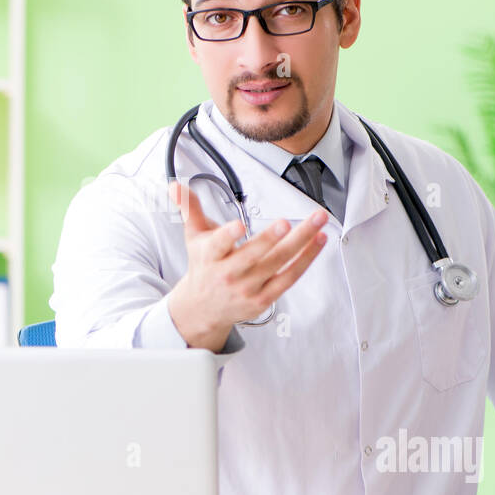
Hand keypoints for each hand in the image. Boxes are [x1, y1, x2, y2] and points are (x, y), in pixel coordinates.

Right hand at [165, 180, 327, 350]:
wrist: (204, 308)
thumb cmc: (203, 266)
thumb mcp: (193, 236)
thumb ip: (189, 208)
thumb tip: (176, 186)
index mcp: (211, 256)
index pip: (218, 245)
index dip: (228, 235)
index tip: (239, 225)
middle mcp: (229, 273)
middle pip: (254, 255)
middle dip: (270, 239)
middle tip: (286, 223)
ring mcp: (249, 288)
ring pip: (278, 264)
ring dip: (301, 243)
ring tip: (317, 223)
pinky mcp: (265, 298)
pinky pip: (290, 278)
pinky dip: (306, 260)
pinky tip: (318, 242)